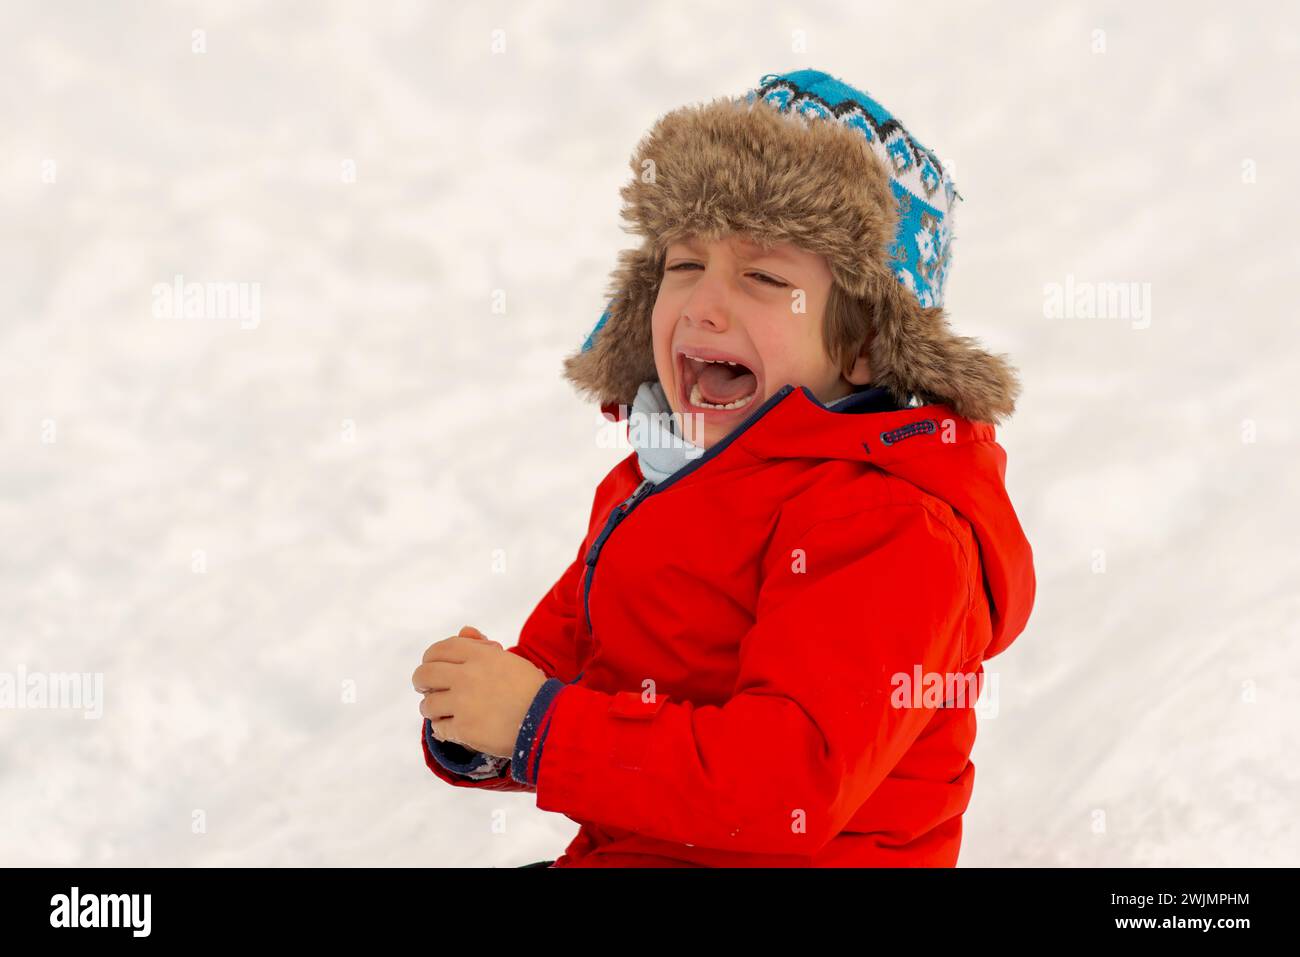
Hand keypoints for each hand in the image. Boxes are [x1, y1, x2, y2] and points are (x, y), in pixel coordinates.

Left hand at [412, 625, 548, 758]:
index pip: (440, 649)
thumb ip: (483, 647)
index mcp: (480, 656)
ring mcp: (463, 703)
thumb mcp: (509, 660)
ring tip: (441, 712)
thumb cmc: (531, 689)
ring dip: (432, 708)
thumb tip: (464, 631)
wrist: (547, 720)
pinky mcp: (464, 729)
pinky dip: (443, 729)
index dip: (431, 657)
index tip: (432, 665)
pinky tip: (453, 729)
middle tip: (426, 688)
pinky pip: (439, 728)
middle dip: (421, 682)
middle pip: (425, 674)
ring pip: (428, 704)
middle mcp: (467, 676)